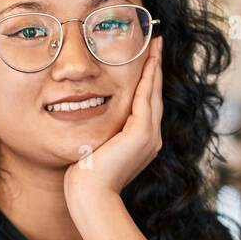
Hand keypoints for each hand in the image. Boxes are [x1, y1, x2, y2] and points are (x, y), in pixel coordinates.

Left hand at [63, 36, 163, 207]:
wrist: (90, 197)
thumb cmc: (85, 180)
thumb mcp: (94, 151)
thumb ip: (99, 136)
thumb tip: (86, 124)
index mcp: (141, 142)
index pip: (146, 104)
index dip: (147, 80)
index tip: (146, 59)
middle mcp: (151, 138)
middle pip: (154, 94)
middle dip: (155, 67)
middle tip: (155, 43)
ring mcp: (149, 136)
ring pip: (153, 92)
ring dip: (155, 66)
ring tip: (154, 45)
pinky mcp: (141, 134)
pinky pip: (146, 97)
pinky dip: (148, 77)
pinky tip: (147, 60)